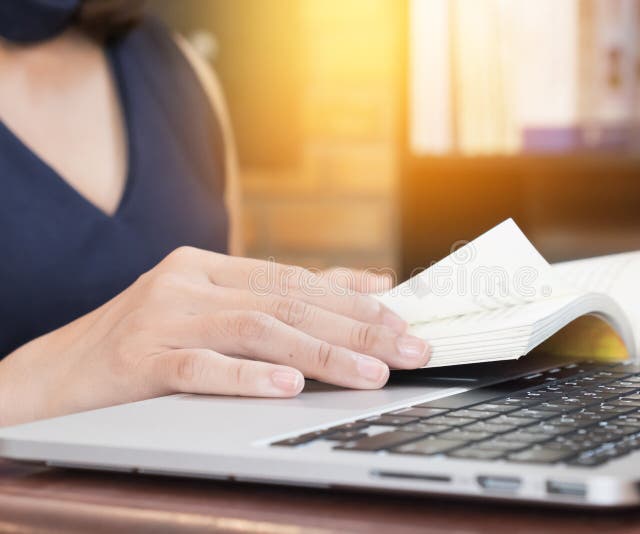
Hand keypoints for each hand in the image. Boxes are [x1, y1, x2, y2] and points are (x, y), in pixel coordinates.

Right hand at [0, 247, 428, 425]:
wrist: (53, 374)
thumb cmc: (142, 345)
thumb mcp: (209, 312)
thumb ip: (277, 300)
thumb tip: (364, 289)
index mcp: (208, 267)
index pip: (295, 279)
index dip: (354, 300)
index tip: (403, 320)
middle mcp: (188, 282)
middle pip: (288, 302)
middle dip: (356, 328)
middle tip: (410, 349)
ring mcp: (161, 317)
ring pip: (256, 329)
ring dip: (321, 353)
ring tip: (370, 373)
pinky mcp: (137, 359)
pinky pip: (200, 367)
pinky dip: (247, 377)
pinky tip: (288, 388)